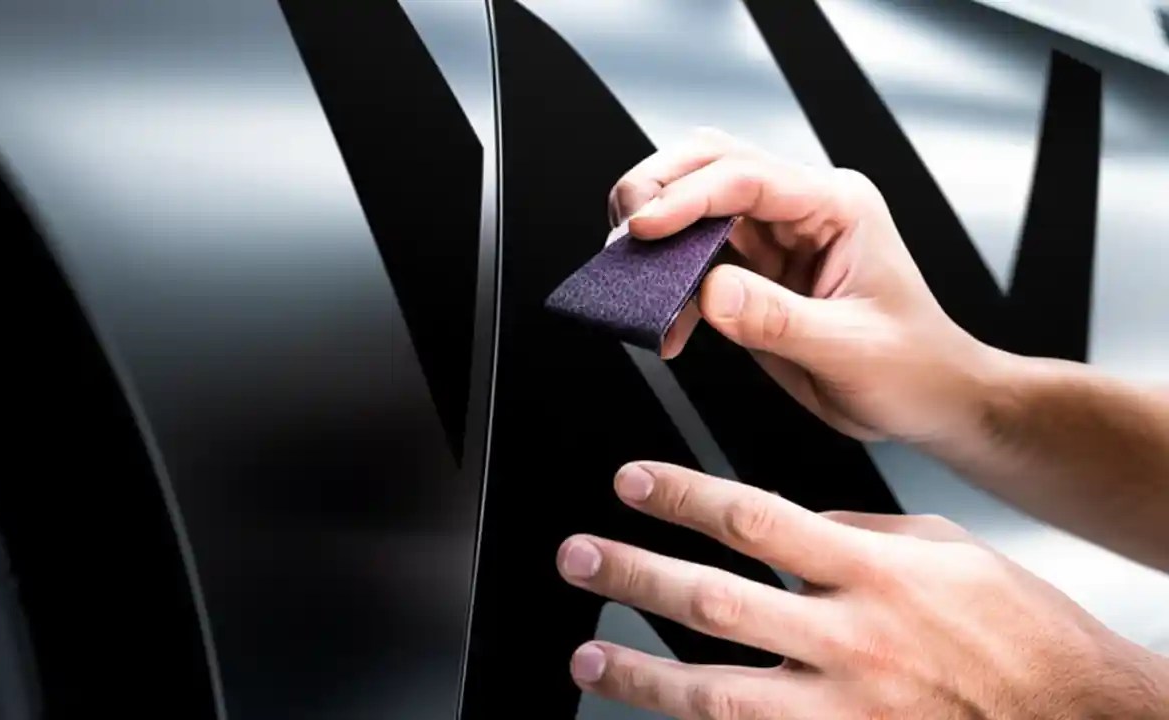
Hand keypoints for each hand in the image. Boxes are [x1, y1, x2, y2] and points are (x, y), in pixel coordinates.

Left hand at [557, 462, 1168, 718]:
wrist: (1081, 719)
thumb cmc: (1019, 631)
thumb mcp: (947, 552)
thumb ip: (860, 535)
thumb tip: (788, 528)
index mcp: (874, 572)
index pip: (754, 520)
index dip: (682, 497)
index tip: (630, 482)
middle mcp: (852, 638)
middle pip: (716, 600)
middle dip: (634, 576)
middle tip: (577, 557)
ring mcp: (846, 709)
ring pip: (719, 691)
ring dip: (642, 673)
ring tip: (587, 656)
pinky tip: (661, 719)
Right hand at [607, 128, 993, 442]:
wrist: (926, 399)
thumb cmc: (911, 368)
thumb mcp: (849, 349)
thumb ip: (776, 319)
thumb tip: (710, 293)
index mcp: (837, 206)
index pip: (748, 178)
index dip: (688, 198)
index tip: (644, 227)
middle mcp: (802, 209)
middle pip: (711, 165)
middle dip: (656, 191)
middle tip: (622, 236)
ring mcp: (774, 238)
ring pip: (693, 206)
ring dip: (654, 236)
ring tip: (628, 275)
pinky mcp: (752, 272)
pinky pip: (693, 260)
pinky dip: (667, 284)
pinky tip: (663, 324)